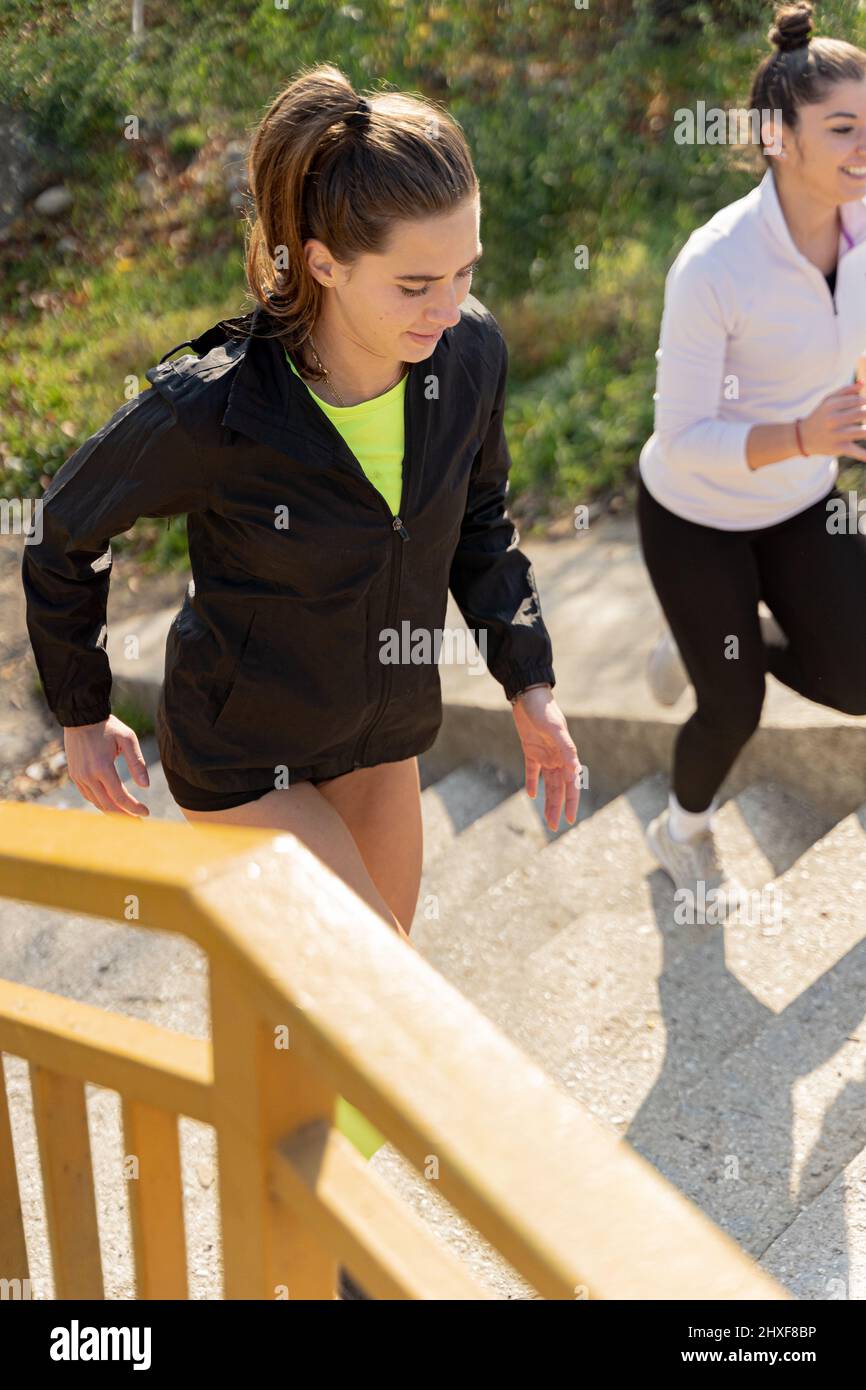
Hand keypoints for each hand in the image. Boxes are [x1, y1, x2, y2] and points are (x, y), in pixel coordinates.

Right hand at [63, 715, 150, 816]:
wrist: (81, 718)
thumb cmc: (108, 726)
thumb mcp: (127, 739)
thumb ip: (137, 762)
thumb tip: (145, 786)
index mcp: (102, 767)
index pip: (120, 797)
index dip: (134, 808)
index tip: (147, 813)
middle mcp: (88, 776)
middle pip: (108, 805)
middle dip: (125, 816)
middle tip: (139, 823)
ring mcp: (79, 777)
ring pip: (97, 803)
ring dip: (113, 812)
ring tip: (128, 817)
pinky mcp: (75, 775)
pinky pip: (88, 796)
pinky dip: (101, 803)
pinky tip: (112, 805)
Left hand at [510, 686, 580, 830]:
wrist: (528, 695)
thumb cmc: (543, 710)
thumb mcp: (554, 729)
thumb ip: (566, 748)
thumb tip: (576, 770)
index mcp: (565, 755)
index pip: (571, 785)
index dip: (572, 803)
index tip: (570, 820)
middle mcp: (557, 757)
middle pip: (559, 789)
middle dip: (558, 808)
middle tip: (555, 827)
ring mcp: (544, 754)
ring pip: (548, 784)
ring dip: (548, 800)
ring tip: (547, 818)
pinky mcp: (530, 750)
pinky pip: (533, 771)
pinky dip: (533, 782)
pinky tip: (531, 795)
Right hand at [801, 382, 865, 460]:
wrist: (802, 437)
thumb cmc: (820, 416)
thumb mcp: (828, 400)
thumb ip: (846, 390)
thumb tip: (863, 383)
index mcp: (831, 405)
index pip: (858, 400)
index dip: (864, 403)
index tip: (863, 405)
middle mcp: (833, 419)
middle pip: (861, 414)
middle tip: (864, 416)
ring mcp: (836, 435)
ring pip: (862, 431)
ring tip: (864, 429)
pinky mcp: (839, 448)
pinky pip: (855, 451)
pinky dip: (864, 455)